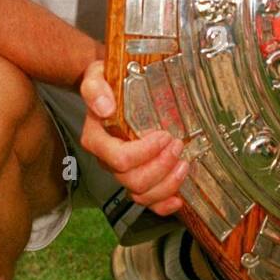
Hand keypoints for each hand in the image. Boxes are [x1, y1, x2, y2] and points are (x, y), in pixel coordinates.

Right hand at [79, 60, 185, 215]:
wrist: (111, 89)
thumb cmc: (106, 82)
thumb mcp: (96, 75)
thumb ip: (96, 89)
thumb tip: (105, 107)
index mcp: (96, 139)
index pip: (120, 158)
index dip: (145, 153)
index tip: (164, 135)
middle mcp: (106, 159)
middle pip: (133, 181)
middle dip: (162, 167)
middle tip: (178, 145)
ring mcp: (121, 171)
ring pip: (141, 194)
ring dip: (167, 184)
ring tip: (184, 164)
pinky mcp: (135, 175)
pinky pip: (147, 201)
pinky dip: (163, 205)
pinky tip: (179, 198)